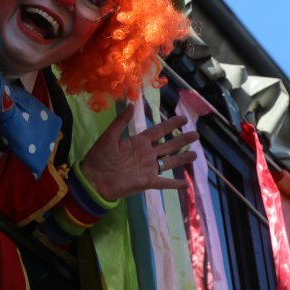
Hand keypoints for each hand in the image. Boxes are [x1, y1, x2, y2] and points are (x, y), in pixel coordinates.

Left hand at [79, 103, 198, 200]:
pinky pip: (164, 183)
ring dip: (182, 159)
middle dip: (182, 140)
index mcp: (138, 142)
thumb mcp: (109, 136)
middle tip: (196, 134)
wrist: (93, 179)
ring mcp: (148, 168)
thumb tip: (131, 104)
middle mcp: (146, 154)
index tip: (183, 119)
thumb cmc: (99, 157)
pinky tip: (186, 185)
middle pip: (168, 145)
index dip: (171, 124)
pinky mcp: (147, 182)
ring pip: (169, 162)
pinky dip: (174, 184)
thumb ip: (121, 122)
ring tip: (195, 155)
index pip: (158, 131)